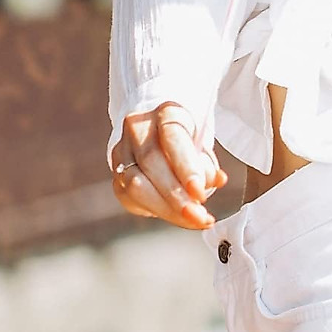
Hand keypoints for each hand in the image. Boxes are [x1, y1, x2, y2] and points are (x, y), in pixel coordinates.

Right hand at [110, 100, 228, 229]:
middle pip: (151, 163)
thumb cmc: (186, 137)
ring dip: (165, 209)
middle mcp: (139, 128)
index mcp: (165, 112)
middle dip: (177, 197)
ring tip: (192, 220)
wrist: (159, 130)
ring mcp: (122, 151)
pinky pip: (128, 198)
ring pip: (135, 185)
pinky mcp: (115, 173)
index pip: (172, 137)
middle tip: (199, 216)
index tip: (199, 193)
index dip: (186, 167)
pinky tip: (172, 214)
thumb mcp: (203, 142)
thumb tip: (217, 181)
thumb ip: (207, 163)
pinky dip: (153, 210)